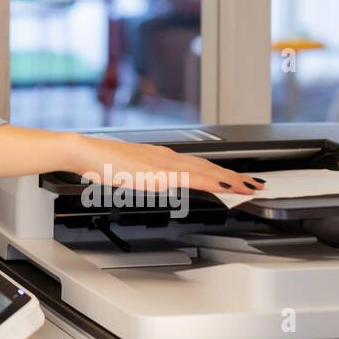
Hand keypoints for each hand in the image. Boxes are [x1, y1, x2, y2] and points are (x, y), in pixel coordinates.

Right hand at [65, 133, 264, 197]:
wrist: (85, 152)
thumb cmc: (99, 162)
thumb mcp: (126, 173)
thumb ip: (141, 176)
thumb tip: (148, 182)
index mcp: (158, 157)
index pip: (196, 164)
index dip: (217, 172)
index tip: (233, 179)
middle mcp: (165, 157)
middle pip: (207, 165)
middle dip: (232, 175)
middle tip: (253, 183)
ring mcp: (164, 163)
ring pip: (206, 170)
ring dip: (230, 178)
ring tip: (249, 186)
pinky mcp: (160, 172)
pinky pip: (194, 177)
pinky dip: (214, 181)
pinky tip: (227, 186)